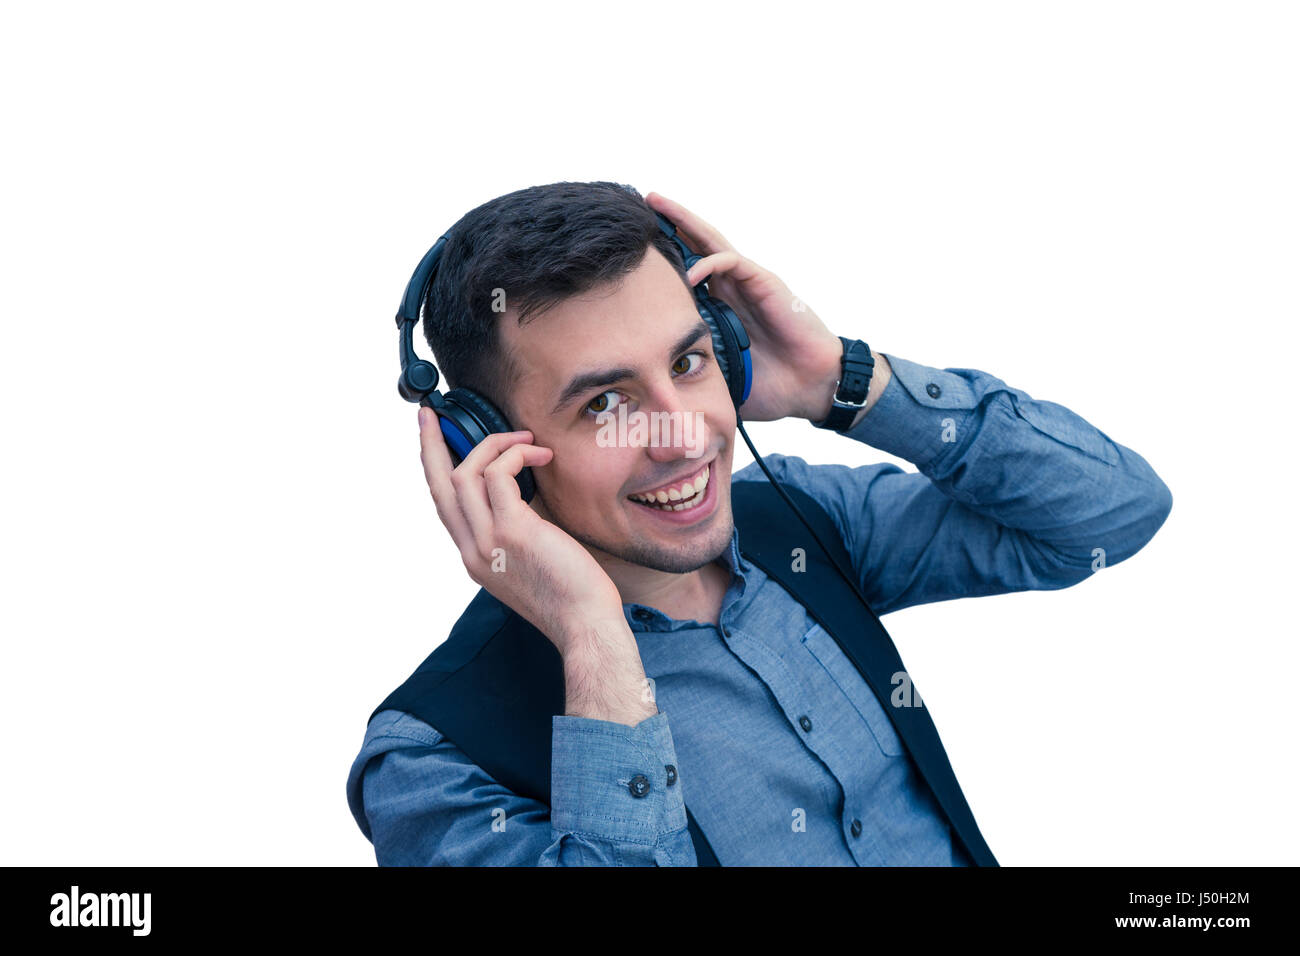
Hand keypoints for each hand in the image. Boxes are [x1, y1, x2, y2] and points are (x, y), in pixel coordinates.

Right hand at [417, 407, 627, 653]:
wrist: (584, 624)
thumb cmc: (569, 596)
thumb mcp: (528, 565)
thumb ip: (513, 535)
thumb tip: (520, 499)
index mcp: (474, 557)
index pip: (443, 505)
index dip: (434, 470)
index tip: (433, 441)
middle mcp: (472, 549)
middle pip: (437, 484)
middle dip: (432, 444)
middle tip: (432, 414)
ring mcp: (488, 540)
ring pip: (466, 473)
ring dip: (494, 444)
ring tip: (526, 440)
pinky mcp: (512, 530)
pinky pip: (499, 473)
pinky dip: (516, 454)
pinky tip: (540, 454)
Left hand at [645, 191, 844, 422]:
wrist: (809, 386)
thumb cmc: (769, 384)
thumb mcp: (718, 375)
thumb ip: (692, 370)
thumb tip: (653, 387)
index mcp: (719, 305)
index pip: (687, 271)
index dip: (664, 256)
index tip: (634, 247)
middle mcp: (731, 287)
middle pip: (696, 243)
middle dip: (670, 221)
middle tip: (643, 200)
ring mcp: (748, 282)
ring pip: (712, 242)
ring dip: (685, 222)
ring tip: (657, 205)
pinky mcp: (765, 283)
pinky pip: (733, 263)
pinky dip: (709, 262)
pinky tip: (688, 271)